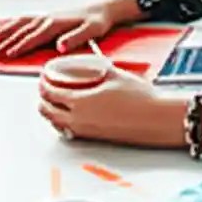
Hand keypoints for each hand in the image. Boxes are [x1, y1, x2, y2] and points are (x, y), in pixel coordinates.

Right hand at [0, 5, 115, 59]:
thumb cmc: (97, 22)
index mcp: (55, 23)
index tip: (2, 55)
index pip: (31, 36)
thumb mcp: (93, 31)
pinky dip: (0, 26)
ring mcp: (39, 17)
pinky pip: (15, 22)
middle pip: (15, 30)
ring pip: (11, 25)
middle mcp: (43, 19)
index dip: (16, 46)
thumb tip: (60, 47)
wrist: (102, 9)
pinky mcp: (39, 18)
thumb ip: (76, 38)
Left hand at [38, 66, 187, 147]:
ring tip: (54, 100)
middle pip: (47, 110)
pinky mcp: (95, 138)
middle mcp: (79, 120)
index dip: (43, 83)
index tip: (43, 76)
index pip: (50, 93)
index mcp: (81, 102)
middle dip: (43, 98)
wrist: (158, 119)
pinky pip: (68, 131)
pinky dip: (62, 122)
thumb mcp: (115, 75)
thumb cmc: (141, 98)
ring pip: (56, 123)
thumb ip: (97, 69)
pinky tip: (70, 114)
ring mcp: (86, 131)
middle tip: (45, 87)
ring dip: (50, 111)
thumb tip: (90, 63)